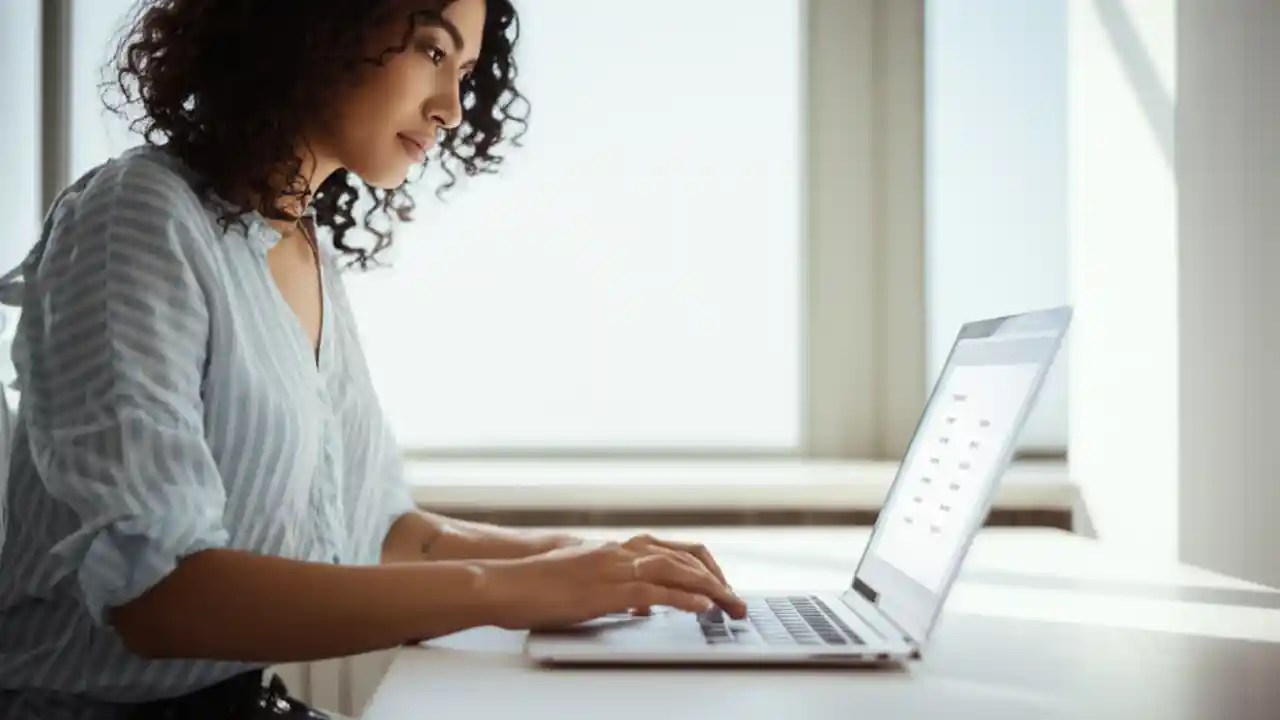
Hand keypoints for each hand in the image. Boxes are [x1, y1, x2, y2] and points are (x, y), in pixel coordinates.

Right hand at [481, 539, 746, 630]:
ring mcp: (615, 568)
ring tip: (733, 606)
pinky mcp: (606, 589)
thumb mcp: (584, 581)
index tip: (721, 586)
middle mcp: (621, 552)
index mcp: (617, 549)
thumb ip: (617, 588)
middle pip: (685, 557)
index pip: (674, 550)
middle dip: (718, 579)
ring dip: (712, 589)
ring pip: (677, 571)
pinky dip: (684, 599)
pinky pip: (655, 593)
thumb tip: (643, 605)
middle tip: (738, 602)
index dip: (704, 567)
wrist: (506, 584)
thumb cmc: (538, 586)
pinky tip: (702, 608)